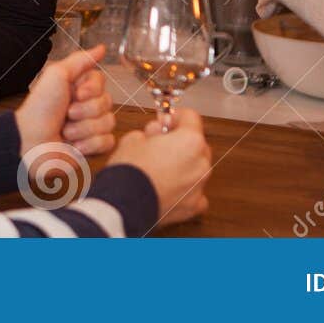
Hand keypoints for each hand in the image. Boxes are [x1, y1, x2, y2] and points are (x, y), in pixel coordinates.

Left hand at [15, 45, 117, 158]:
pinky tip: (74, 145)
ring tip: (65, 132)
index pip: (102, 82)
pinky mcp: (93, 147)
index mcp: (78, 88)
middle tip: (67, 114)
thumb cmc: (39, 108)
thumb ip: (80, 60)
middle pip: (107, 102)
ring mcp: (90, 128)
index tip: (76, 93)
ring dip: (84, 128)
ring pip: (109, 122)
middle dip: (86, 110)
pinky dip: (90, 144)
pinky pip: (108, 142)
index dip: (92, 89)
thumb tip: (101, 47)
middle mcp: (86, 106)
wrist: (30, 141)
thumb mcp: (56, 75)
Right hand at [107, 108, 212, 226]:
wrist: (123, 204)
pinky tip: (170, 187)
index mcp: (190, 141)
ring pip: (197, 168)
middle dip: (181, 142)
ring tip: (160, 168)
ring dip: (184, 165)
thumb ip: (152, 132)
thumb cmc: (129, 170)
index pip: (191, 117)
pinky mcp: (193, 206)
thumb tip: (156, 134)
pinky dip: (185, 189)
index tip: (166, 121)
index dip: (175, 116)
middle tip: (160, 144)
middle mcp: (200, 163)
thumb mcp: (134, 137)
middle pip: (197, 144)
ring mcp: (199, 186)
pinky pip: (195, 192)